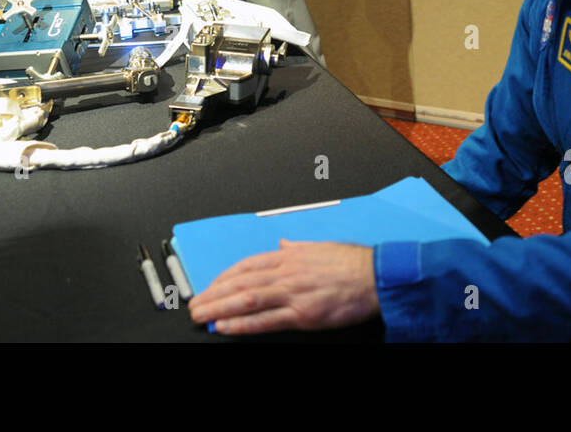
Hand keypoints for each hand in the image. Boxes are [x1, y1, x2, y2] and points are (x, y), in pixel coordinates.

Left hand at [188, 240, 378, 334]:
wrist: (375, 276)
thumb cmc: (352, 262)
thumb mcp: (319, 246)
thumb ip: (297, 248)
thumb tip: (282, 244)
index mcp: (289, 256)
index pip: (246, 265)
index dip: (223, 277)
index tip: (210, 286)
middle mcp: (286, 272)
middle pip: (239, 282)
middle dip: (213, 294)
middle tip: (195, 305)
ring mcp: (292, 293)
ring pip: (246, 300)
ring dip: (219, 308)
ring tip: (201, 316)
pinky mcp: (302, 314)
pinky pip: (265, 320)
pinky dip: (242, 324)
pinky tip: (226, 327)